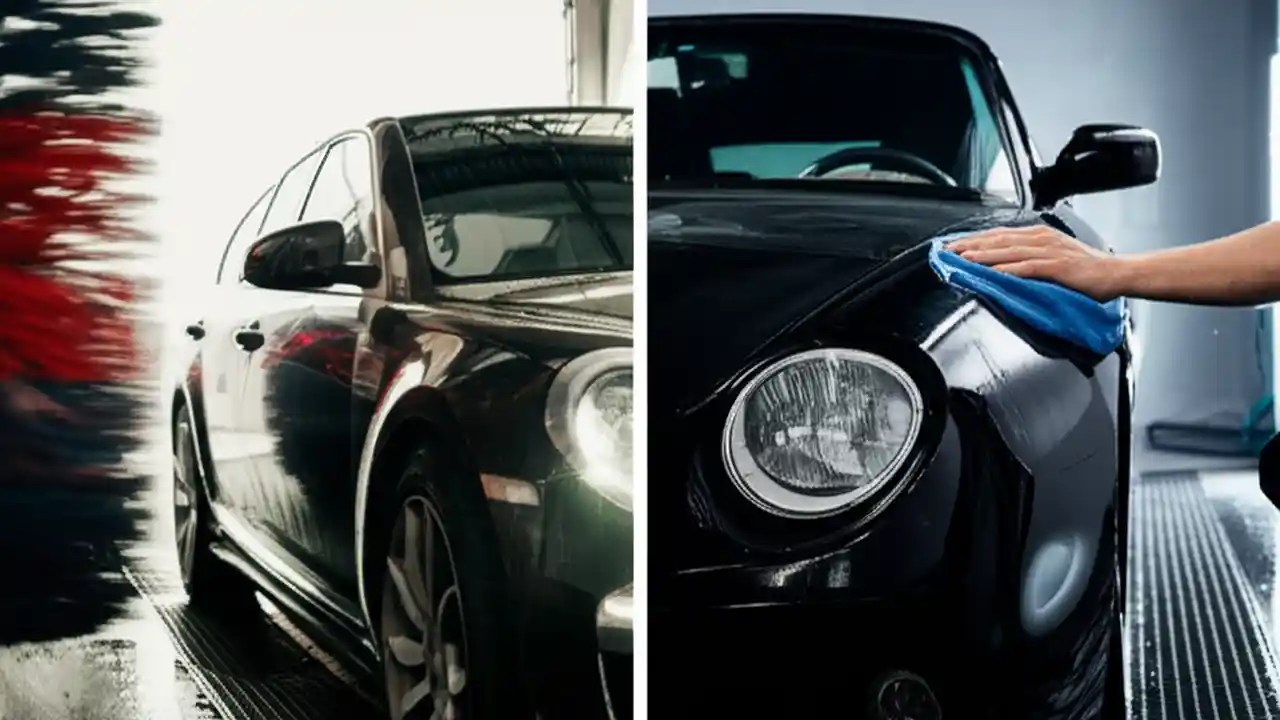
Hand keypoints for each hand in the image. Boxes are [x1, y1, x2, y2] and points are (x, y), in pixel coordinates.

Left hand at [947, 225, 1125, 301]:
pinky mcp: (1058, 267)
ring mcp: (1050, 252)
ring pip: (1009, 251)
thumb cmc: (1087, 269)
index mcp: (1039, 235)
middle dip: (972, 244)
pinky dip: (1009, 269)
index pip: (1000, 234)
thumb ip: (1030, 257)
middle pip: (999, 239)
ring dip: (984, 255)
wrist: (1115, 273)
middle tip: (949, 250)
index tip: (955, 244)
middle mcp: (1042, 239)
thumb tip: (1004, 264)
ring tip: (964, 258)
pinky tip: (995, 272)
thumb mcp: (1054, 256)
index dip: (976, 238)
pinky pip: (1028, 267)